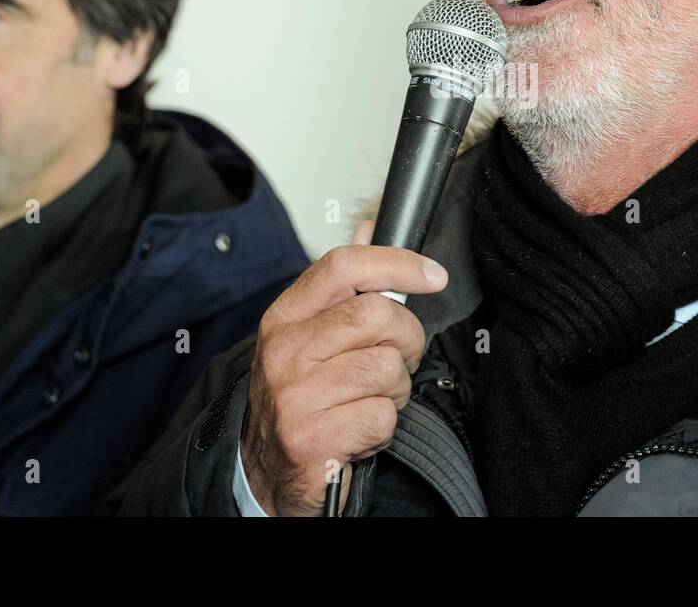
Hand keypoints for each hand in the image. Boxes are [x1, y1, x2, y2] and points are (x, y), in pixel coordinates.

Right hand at [238, 220, 446, 515]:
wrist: (265, 471)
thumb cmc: (300, 397)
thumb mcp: (311, 336)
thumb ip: (343, 286)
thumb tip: (369, 226)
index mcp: (285, 317)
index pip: (342, 266)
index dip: (396, 263)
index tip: (433, 275)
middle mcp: (284, 351)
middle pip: (377, 316)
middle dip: (407, 340)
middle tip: (398, 360)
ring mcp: (293, 395)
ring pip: (386, 368)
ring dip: (395, 389)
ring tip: (370, 399)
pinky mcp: (310, 438)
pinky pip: (382, 416)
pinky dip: (384, 426)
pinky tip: (359, 429)